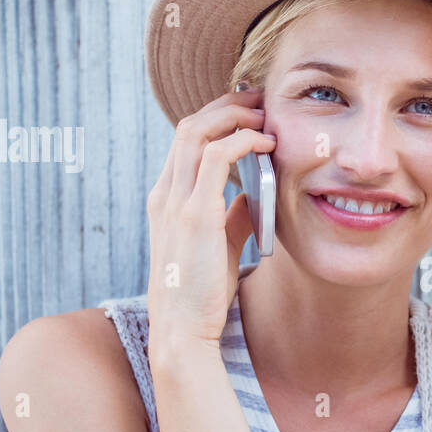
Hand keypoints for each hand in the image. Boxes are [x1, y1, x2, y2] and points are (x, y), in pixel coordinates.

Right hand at [145, 87, 273, 355]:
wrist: (182, 331)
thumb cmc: (201, 294)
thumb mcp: (220, 246)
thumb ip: (234, 216)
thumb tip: (255, 196)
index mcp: (167, 199)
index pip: (187, 140)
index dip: (218, 118)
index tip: (250, 113)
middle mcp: (165, 194)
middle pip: (189, 125)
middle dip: (226, 105)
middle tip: (261, 100)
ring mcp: (175, 203)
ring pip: (196, 131)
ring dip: (234, 115)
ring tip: (265, 117)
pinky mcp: (194, 216)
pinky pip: (214, 157)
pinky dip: (241, 141)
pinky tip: (266, 145)